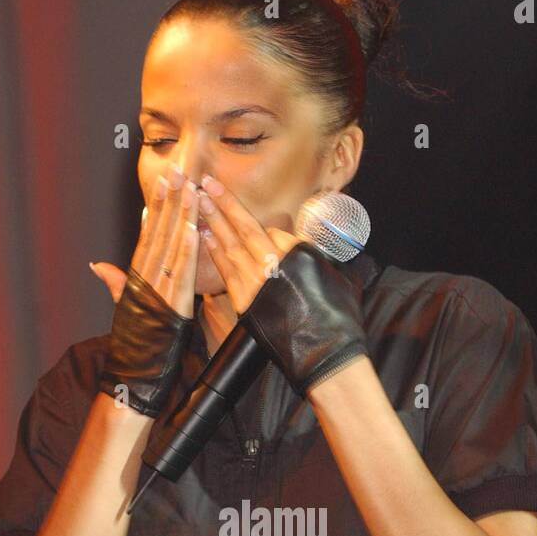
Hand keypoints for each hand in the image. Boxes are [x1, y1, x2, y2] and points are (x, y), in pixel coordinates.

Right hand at [93, 169, 201, 416]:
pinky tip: (194, 228)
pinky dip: (187, 250)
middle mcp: (145, 282)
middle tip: (176, 171)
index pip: (146, 240)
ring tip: (188, 188)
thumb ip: (115, 284)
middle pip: (158, 235)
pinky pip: (182, 273)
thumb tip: (98, 265)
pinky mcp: (173, 306)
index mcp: (136, 281)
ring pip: (171, 247)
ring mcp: (158, 292)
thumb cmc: (132, 349)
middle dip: (168, 202)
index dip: (155, 212)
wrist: (131, 379)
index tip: (161, 187)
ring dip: (180, 216)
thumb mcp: (124, 311)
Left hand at [197, 176, 367, 397]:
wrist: (324, 353)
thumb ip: (311, 258)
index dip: (267, 228)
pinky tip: (204, 237)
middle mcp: (274, 264)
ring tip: (199, 201)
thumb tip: (298, 247)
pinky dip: (214, 252)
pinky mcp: (245, 303)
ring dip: (213, 223)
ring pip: (231, 246)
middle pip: (246, 228)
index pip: (276, 233)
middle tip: (207, 182)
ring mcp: (256, 283)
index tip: (249, 213)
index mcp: (298, 254)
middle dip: (225, 204)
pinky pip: (225, 271)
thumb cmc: (337, 318)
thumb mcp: (332, 278)